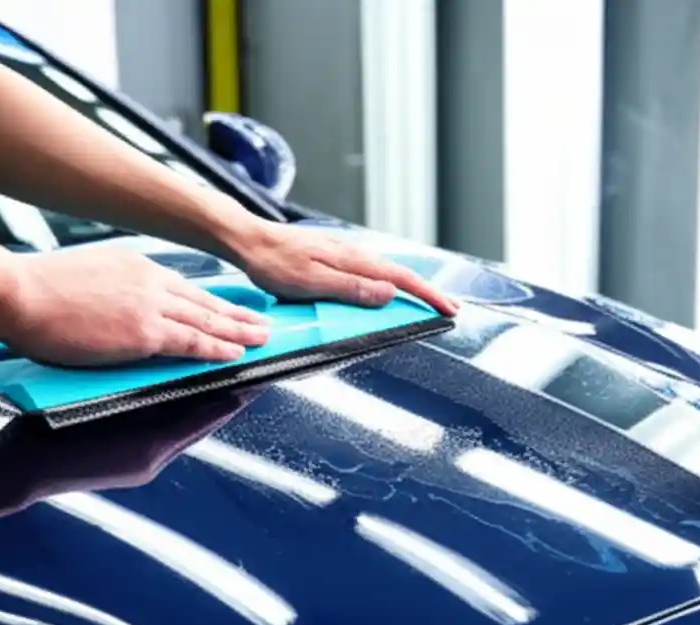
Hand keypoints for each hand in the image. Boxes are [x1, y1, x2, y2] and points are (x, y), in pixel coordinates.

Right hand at [2, 243, 269, 365]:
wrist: (18, 292)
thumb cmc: (36, 290)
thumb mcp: (85, 273)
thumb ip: (111, 286)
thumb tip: (116, 300)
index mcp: (134, 265)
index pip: (182, 286)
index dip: (209, 300)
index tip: (227, 307)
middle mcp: (149, 281)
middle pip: (203, 301)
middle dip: (236, 313)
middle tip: (262, 322)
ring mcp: (149, 306)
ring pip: (206, 321)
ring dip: (238, 331)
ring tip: (261, 338)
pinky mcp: (143, 332)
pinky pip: (191, 342)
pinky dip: (217, 348)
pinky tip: (235, 353)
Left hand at [227, 222, 458, 315]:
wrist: (249, 240)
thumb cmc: (275, 263)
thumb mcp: (312, 282)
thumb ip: (352, 288)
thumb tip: (390, 293)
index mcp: (353, 260)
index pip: (401, 279)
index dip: (428, 295)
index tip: (449, 309)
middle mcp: (353, 254)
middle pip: (400, 274)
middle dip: (427, 291)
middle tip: (449, 307)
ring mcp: (343, 253)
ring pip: (386, 271)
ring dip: (410, 286)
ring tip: (426, 299)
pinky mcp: (333, 256)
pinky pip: (370, 270)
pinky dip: (388, 280)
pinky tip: (387, 286)